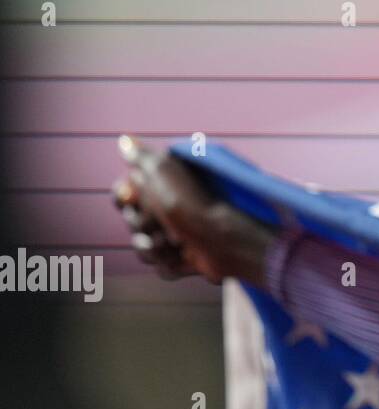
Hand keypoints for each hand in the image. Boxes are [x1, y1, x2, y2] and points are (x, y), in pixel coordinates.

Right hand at [112, 135, 274, 285]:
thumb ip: (141, 156)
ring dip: (156, 247)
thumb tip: (124, 140)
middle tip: (163, 220)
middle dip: (143, 223)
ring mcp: (179, 235)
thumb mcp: (164, 170)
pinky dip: (172, 264)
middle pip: (132, 221)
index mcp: (167, 185)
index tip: (131, 196)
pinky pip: (162, 268)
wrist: (224, 237)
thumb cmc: (192, 201)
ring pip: (144, 248)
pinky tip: (187, 256)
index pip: (124, 192)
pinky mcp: (188, 260)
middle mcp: (171, 209)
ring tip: (178, 241)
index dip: (124, 197)